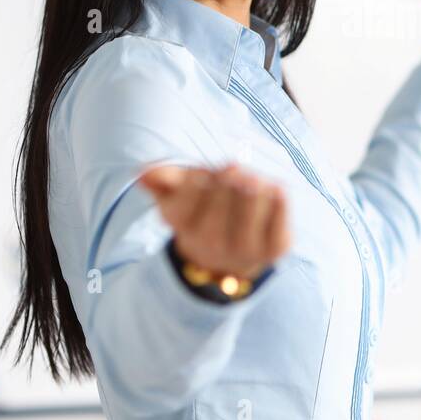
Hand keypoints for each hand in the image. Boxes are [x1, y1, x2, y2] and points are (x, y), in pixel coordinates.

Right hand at [137, 162, 289, 279]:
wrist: (230, 252)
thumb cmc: (205, 207)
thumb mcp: (181, 191)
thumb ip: (163, 179)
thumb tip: (141, 173)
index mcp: (183, 227)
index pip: (183, 207)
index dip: (196, 187)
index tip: (205, 175)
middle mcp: (210, 245)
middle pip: (216, 214)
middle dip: (225, 187)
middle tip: (234, 167)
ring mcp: (244, 251)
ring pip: (247, 220)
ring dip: (252, 193)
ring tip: (254, 177)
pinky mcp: (274, 250)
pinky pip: (278, 227)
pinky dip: (279, 205)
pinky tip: (276, 187)